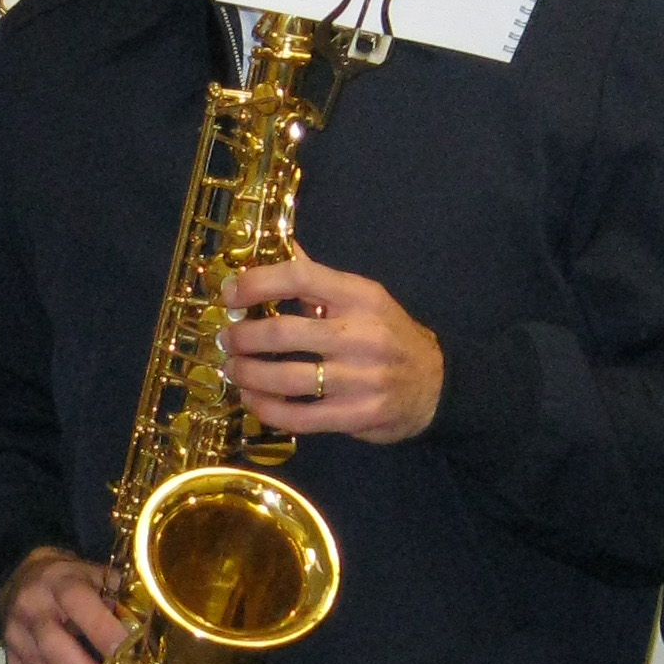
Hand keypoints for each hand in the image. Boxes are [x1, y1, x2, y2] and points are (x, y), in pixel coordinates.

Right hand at [0, 546, 127, 663]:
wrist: (17, 578)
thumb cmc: (69, 579)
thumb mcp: (93, 573)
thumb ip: (121, 594)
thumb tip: (158, 621)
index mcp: (58, 585)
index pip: (79, 604)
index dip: (104, 629)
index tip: (133, 653)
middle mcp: (33, 617)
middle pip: (54, 651)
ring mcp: (19, 649)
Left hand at [220, 252, 445, 444]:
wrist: (436, 385)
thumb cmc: (389, 336)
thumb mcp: (363, 299)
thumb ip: (318, 280)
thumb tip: (280, 247)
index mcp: (360, 297)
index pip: (300, 278)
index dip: (257, 283)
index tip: (230, 294)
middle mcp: (360, 335)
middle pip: (284, 333)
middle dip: (244, 337)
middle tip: (227, 339)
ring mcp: (359, 378)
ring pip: (286, 378)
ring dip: (248, 374)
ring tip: (233, 369)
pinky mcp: (356, 415)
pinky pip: (299, 416)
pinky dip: (267, 409)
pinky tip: (253, 400)